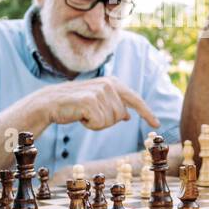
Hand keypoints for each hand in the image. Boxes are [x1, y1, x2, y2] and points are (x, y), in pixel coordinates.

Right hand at [35, 77, 160, 131]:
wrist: (51, 102)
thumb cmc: (75, 104)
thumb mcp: (97, 102)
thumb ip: (114, 105)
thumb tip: (128, 115)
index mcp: (113, 83)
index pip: (135, 99)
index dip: (147, 113)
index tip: (156, 124)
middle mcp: (109, 85)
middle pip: (121, 116)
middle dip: (107, 121)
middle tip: (90, 115)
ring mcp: (100, 92)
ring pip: (111, 121)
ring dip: (97, 123)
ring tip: (83, 113)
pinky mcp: (90, 101)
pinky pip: (100, 123)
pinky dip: (90, 125)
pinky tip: (80, 116)